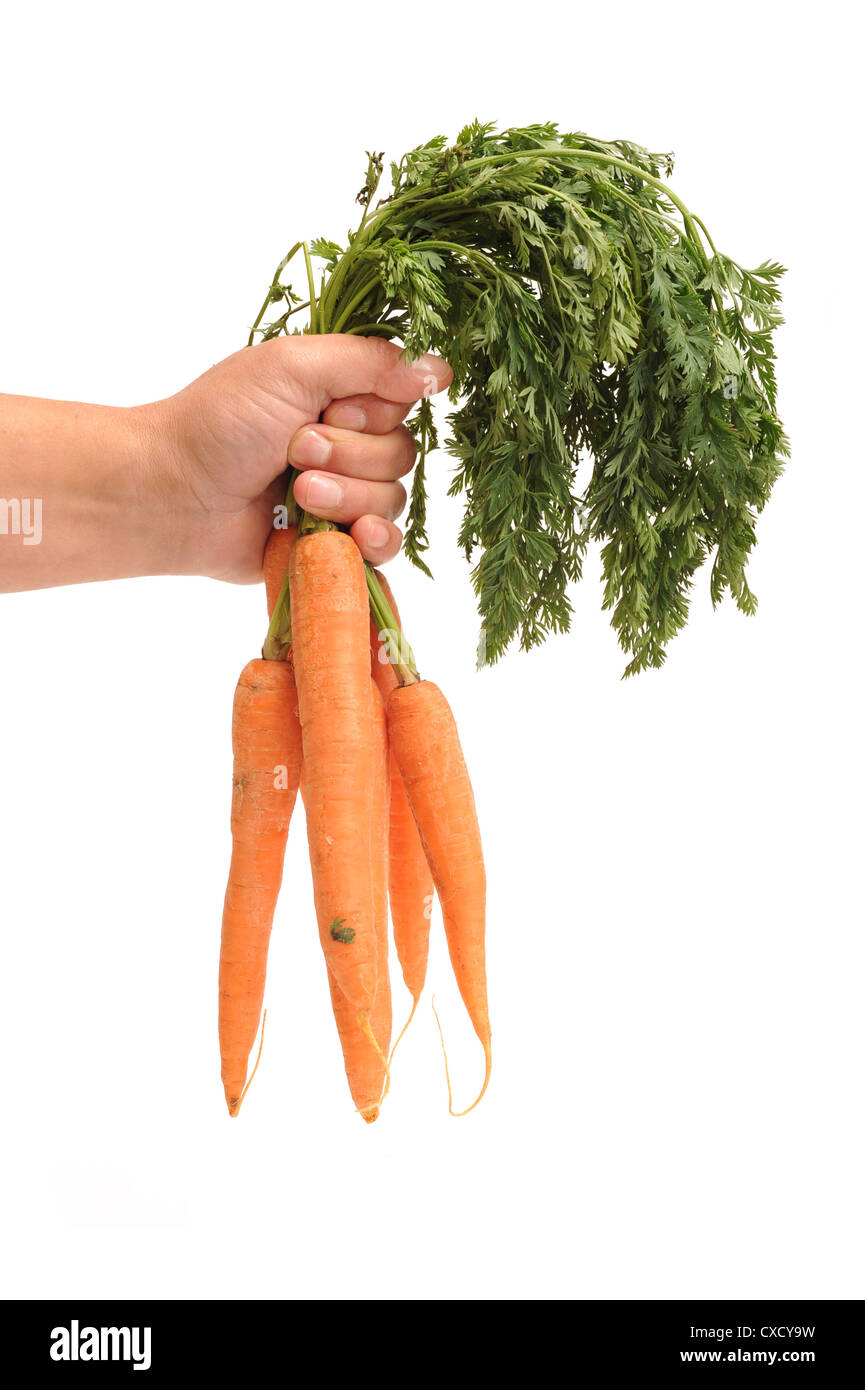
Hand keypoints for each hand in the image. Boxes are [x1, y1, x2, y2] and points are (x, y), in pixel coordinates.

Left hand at [157, 335, 452, 583]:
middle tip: (294, 452)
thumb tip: (439, 371)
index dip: (376, 410)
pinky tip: (350, 536)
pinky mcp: (334, 544)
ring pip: (394, 499)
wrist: (175, 495)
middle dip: (351, 455)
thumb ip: (370, 362)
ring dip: (345, 496)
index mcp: (340, 394)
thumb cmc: (220, 421)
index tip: (335, 408)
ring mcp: (343, 496)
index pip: (403, 400)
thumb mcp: (293, 367)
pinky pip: (386, 546)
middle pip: (403, 453)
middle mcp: (348, 443)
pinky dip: (373, 540)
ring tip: (295, 493)